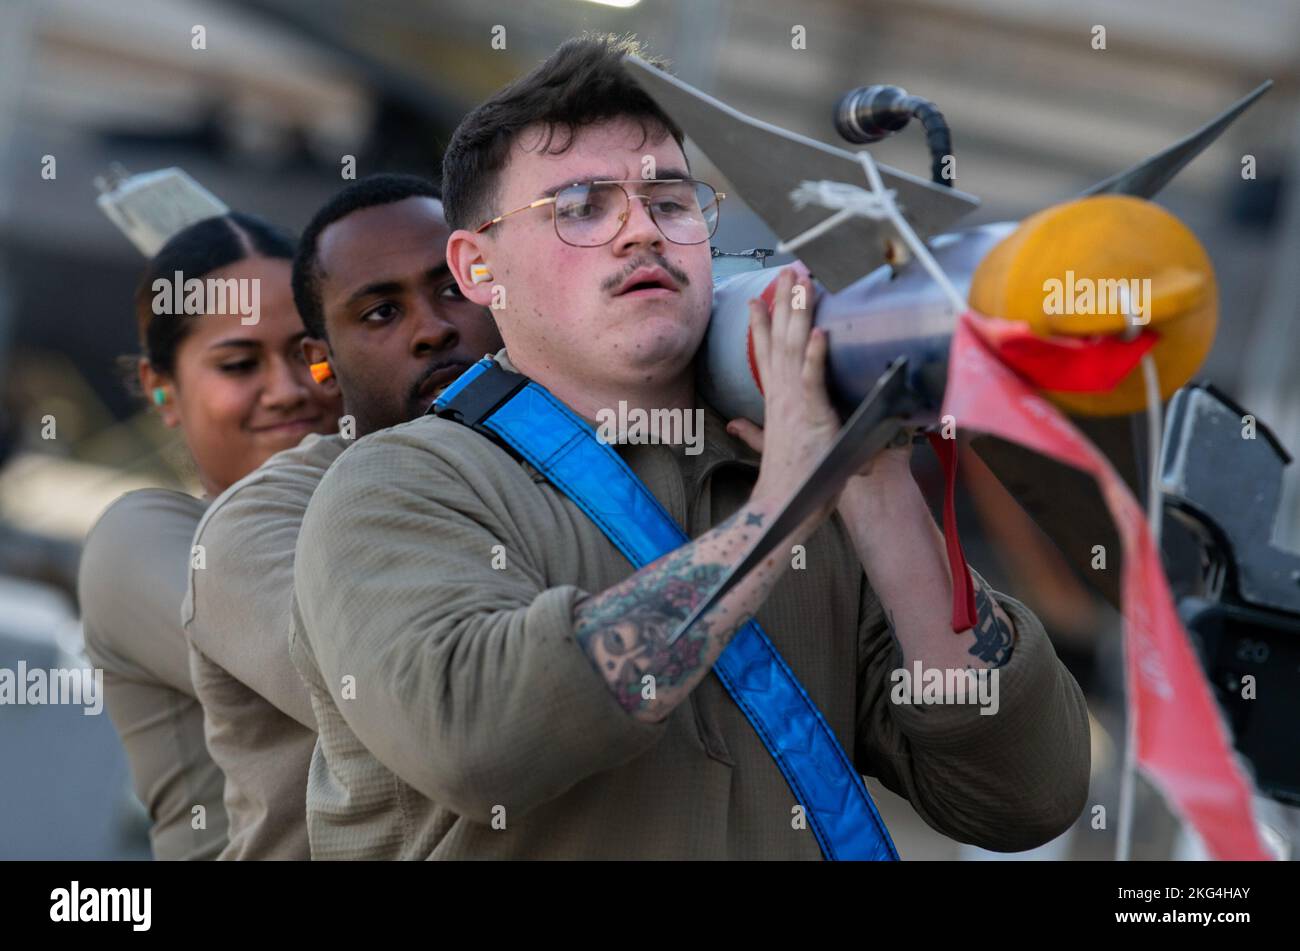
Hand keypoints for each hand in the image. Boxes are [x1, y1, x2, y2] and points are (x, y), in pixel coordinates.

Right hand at [726, 267, 841, 529]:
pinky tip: (818, 331)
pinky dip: (815, 355)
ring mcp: (793, 402)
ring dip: (797, 314)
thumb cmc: (786, 478)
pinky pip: (812, 379)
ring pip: (794, 347)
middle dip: (784, 301)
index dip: (764, 322)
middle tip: (789, 269)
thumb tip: (734, 425)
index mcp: (774, 398)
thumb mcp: (767, 448)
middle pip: (780, 337)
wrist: (785, 506)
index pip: (766, 351)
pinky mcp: (810, 414)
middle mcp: (780, 393)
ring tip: (800, 284)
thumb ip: (751, 432)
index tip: (761, 295)